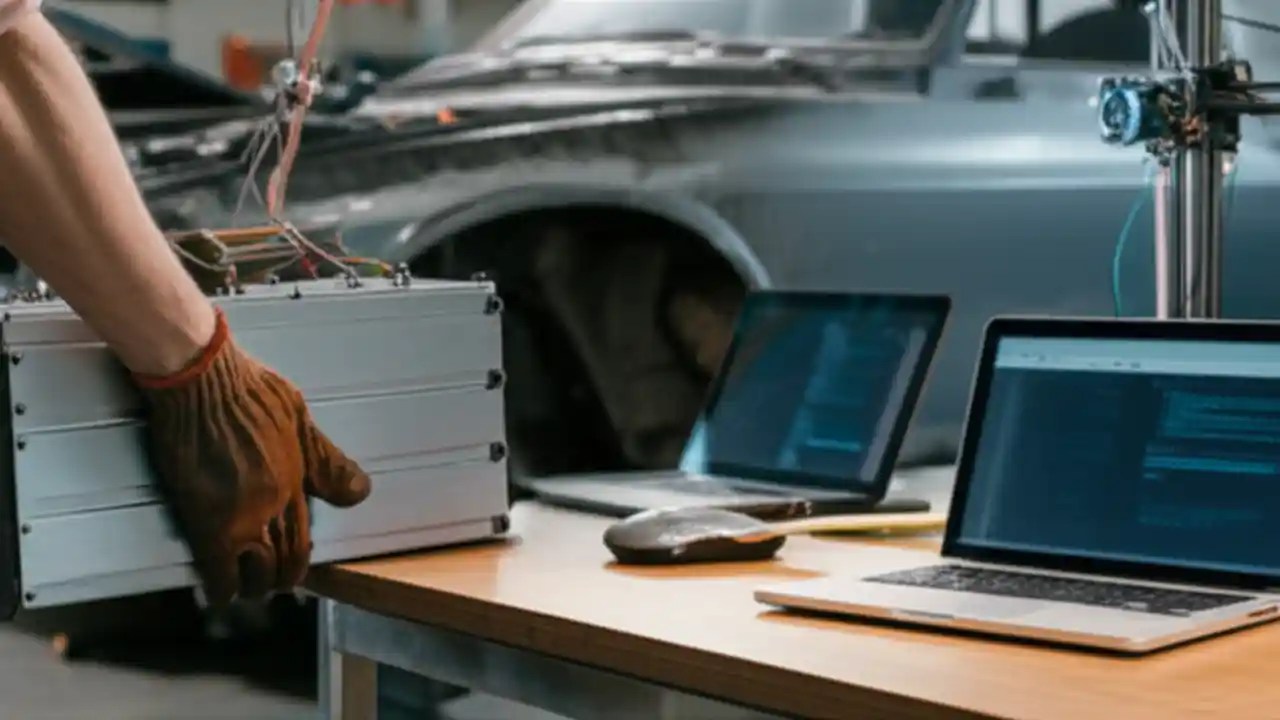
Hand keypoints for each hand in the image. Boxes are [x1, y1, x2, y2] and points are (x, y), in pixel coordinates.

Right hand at [135, 309, 370, 604]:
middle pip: (286, 558)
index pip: (306, 533)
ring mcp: (241, 515)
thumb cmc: (248, 389)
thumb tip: (360, 493)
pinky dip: (222, 587)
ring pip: (256, 570)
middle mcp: (274, 504)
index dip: (301, 555)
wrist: (200, 379)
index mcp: (297, 479)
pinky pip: (218, 569)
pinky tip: (222, 595)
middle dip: (283, 576)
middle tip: (276, 582)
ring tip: (251, 590)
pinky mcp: (205, 519)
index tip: (295, 562)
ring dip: (255, 586)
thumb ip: (327, 461)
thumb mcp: (300, 418)